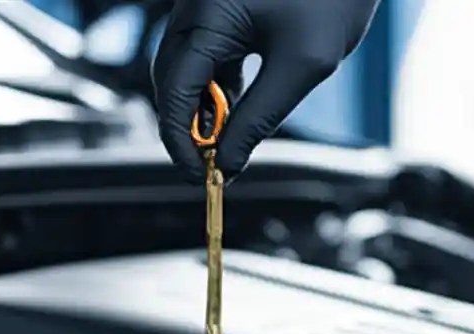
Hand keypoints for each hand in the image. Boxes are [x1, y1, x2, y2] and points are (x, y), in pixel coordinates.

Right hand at [152, 0, 379, 181]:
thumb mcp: (303, 66)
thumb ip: (260, 118)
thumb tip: (230, 162)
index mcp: (208, 16)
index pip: (174, 92)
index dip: (182, 142)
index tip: (202, 176)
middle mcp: (195, 8)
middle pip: (170, 82)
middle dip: (187, 128)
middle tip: (213, 166)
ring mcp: (205, 7)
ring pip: (185, 71)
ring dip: (202, 110)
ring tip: (227, 144)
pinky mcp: (221, 9)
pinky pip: (205, 56)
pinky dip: (215, 88)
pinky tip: (235, 113)